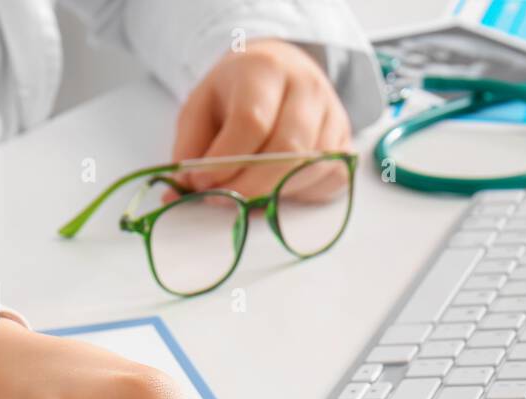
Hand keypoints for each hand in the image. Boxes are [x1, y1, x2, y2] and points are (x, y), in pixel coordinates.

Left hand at [172, 38, 351, 198]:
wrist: (279, 71)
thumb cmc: (237, 93)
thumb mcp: (202, 106)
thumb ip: (189, 148)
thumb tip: (180, 194)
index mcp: (266, 70)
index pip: (252, 122)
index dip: (225, 160)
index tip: (201, 182)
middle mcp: (308, 89)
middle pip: (287, 150)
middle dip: (250, 186)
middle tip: (221, 201)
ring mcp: (333, 117)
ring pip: (310, 170)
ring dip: (274, 195)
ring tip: (244, 199)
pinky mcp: (345, 144)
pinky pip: (329, 180)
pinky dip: (300, 195)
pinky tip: (276, 190)